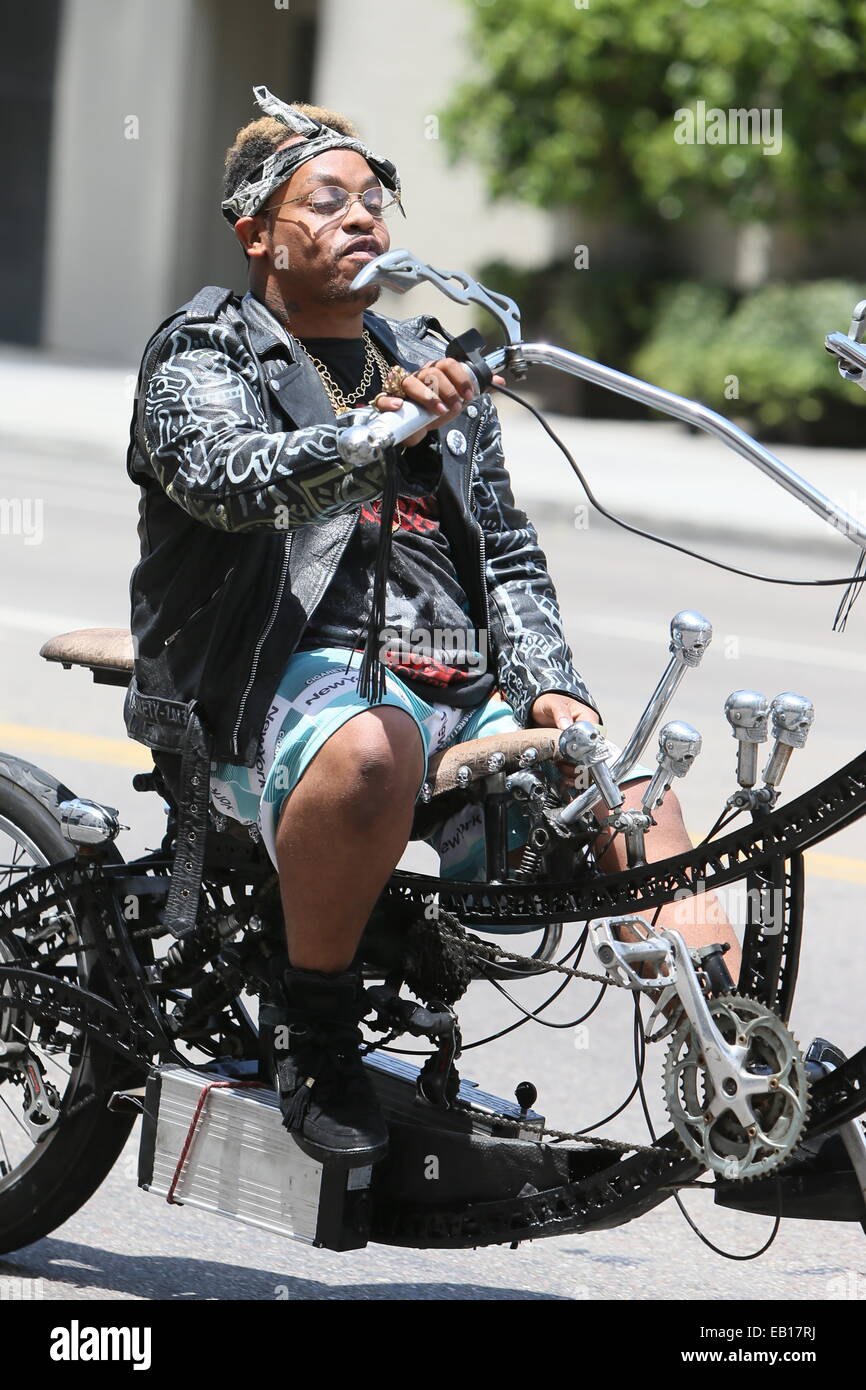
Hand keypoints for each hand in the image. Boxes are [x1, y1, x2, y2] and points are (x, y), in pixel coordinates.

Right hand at [373, 357, 505, 447]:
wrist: (418, 429)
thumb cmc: (436, 411)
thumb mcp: (459, 400)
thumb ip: (478, 389)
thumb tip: (499, 381)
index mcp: (435, 372)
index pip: (448, 363)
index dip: (461, 377)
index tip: (470, 393)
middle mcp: (418, 377)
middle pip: (432, 372)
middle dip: (449, 389)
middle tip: (457, 405)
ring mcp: (402, 389)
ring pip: (411, 382)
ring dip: (429, 396)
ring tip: (440, 411)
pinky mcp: (389, 404)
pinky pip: (384, 398)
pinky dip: (391, 401)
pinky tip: (401, 406)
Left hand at [528, 693, 600, 787]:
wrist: (539, 708)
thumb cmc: (550, 702)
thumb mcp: (553, 704)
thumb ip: (560, 713)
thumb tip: (566, 724)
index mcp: (589, 719)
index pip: (594, 737)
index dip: (585, 748)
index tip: (572, 754)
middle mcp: (588, 734)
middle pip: (592, 754)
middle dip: (578, 763)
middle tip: (563, 764)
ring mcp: (580, 744)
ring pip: (585, 764)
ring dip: (572, 769)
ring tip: (560, 766)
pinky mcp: (572, 752)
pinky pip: (575, 766)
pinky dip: (568, 772)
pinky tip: (560, 771)